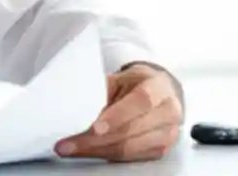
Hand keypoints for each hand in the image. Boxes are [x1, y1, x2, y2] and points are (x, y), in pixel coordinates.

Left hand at [55, 63, 184, 161]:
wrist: (161, 93)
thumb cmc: (137, 83)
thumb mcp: (122, 77)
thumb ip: (104, 88)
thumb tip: (75, 101)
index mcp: (159, 88)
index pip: (140, 102)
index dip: (117, 116)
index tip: (95, 127)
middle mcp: (168, 112)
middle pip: (131, 131)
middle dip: (96, 140)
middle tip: (69, 144)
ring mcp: (167, 134)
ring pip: (129, 149)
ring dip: (97, 150)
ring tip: (72, 148)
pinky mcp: (161, 150)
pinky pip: (130, 158)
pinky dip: (106, 155)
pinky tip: (88, 151)